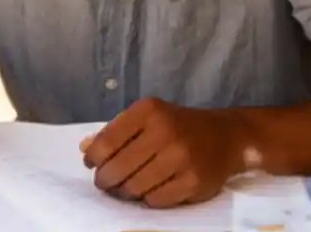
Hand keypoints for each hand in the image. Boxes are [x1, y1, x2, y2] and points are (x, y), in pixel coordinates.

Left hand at [81, 98, 246, 207]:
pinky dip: (148, 199)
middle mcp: (165, 131)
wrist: (224, 137)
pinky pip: (156, 200)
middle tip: (105, 182)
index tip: (91, 163)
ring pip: (135, 187)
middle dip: (105, 180)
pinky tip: (150, 189)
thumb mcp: (146, 118)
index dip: (93, 158)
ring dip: (125, 191)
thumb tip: (85, 148)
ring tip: (126, 187)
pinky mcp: (194, 181)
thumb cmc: (176, 126)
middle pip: (118, 168)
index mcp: (148, 111)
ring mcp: (181, 158)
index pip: (107, 142)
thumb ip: (115, 131)